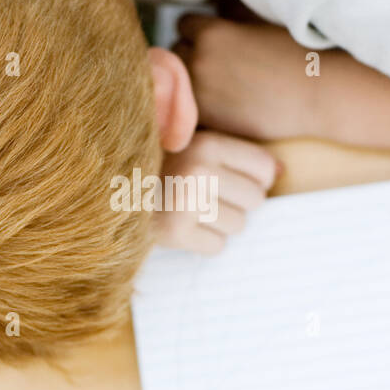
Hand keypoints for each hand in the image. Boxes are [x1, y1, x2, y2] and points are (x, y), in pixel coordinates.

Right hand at [152, 130, 279, 254]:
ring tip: (193, 210)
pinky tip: (186, 226)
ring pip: (239, 225)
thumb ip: (236, 154)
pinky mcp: (175, 232)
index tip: (229, 179)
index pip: (264, 170)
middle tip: (207, 197)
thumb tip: (281, 171)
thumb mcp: (194, 145)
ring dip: (221, 223)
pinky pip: (217, 246)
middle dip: (237, 202)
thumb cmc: (160, 166)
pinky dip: (205, 242)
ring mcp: (185, 203)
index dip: (253, 178)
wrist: (107, 187)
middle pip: (256, 200)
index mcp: (206, 143)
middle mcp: (198, 171)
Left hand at [173, 14, 322, 140]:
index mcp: (211, 33)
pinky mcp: (208, 120)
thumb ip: (231, 11)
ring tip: (218, 83)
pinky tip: (221, 102)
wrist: (318, 94)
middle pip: (176, 52)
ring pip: (179, 81)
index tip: (217, 38)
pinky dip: (198, 104)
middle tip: (218, 62)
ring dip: (190, 80)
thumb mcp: (261, 18)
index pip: (184, 24)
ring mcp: (200, 94)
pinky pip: (187, 106)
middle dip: (192, 54)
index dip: (200, 29)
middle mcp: (199, 62)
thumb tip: (215, 8)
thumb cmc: (297, 52)